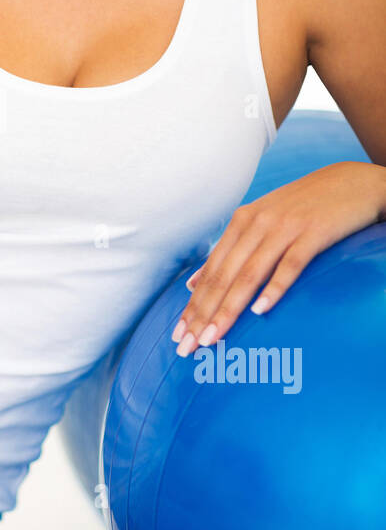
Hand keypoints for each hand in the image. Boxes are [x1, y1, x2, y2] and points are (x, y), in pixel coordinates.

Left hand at [172, 160, 385, 355]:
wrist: (350, 183)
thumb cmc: (302, 208)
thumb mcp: (260, 222)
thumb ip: (229, 251)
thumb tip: (192, 283)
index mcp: (241, 223)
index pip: (211, 272)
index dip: (193, 306)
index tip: (179, 335)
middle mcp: (256, 224)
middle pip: (224, 277)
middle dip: (203, 315)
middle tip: (188, 346)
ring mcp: (284, 228)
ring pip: (249, 275)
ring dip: (229, 309)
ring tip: (213, 337)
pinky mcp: (313, 233)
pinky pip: (290, 264)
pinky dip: (274, 287)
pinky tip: (260, 310)